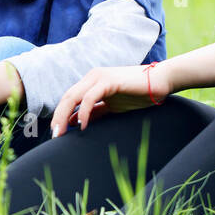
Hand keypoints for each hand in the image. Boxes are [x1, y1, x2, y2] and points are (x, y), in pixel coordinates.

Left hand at [50, 64, 170, 137]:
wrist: (160, 81)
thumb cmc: (138, 94)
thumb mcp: (111, 107)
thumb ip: (94, 112)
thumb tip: (74, 122)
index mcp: (91, 82)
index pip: (68, 99)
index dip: (60, 116)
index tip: (57, 134)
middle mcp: (91, 77)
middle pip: (66, 98)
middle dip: (57, 118)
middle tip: (54, 136)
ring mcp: (99, 77)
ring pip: (73, 97)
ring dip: (64, 116)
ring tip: (62, 133)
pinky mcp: (108, 81)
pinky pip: (90, 97)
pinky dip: (83, 112)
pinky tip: (82, 125)